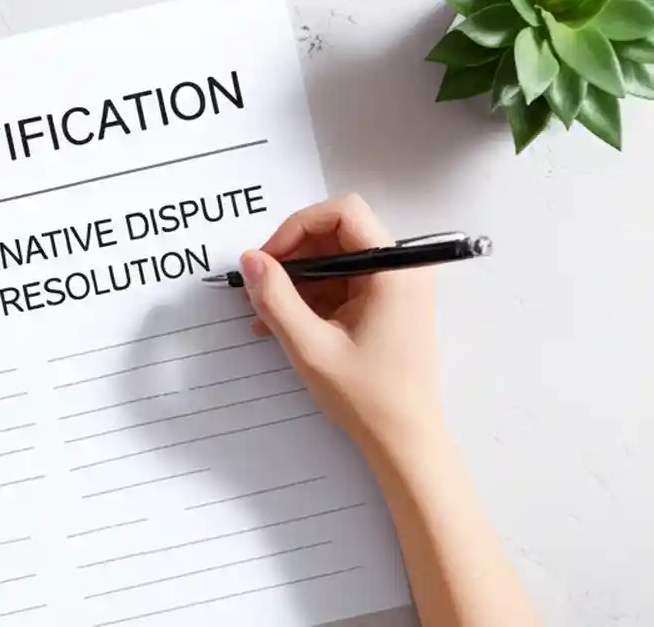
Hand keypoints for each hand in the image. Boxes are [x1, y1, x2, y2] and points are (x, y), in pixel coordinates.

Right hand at [240, 195, 439, 453]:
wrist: (404, 440)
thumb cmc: (366, 397)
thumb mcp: (309, 346)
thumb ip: (275, 298)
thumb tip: (250, 259)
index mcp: (393, 271)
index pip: (342, 213)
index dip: (297, 227)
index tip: (269, 260)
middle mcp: (400, 269)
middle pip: (337, 233)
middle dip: (293, 255)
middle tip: (260, 285)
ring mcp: (395, 287)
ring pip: (335, 259)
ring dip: (298, 279)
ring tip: (265, 313)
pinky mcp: (386, 305)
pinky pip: (342, 283)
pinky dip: (311, 297)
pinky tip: (284, 323)